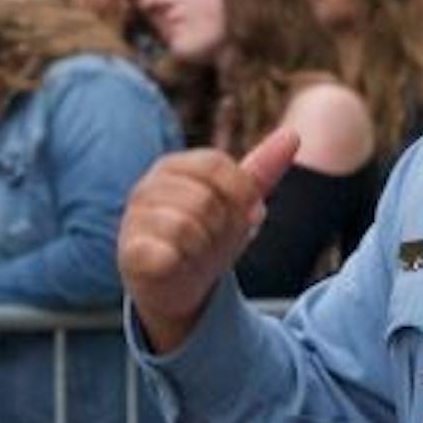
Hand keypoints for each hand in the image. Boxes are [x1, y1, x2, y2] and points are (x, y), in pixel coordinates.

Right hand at [118, 129, 298, 351]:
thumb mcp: (236, 203)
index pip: (218, 165)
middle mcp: (148, 187)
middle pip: (206, 199)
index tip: (247, 216)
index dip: (242, 194)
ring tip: (195, 254)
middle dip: (222, 228)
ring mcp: (134, 219)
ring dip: (203, 249)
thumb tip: (293, 135)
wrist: (176, 287)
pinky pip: (166, 254)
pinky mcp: (129, 253)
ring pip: (187, 227)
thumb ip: (261, 171)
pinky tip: (177, 266)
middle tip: (212, 241)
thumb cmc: (206, 237)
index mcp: (174, 166)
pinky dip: (181, 264)